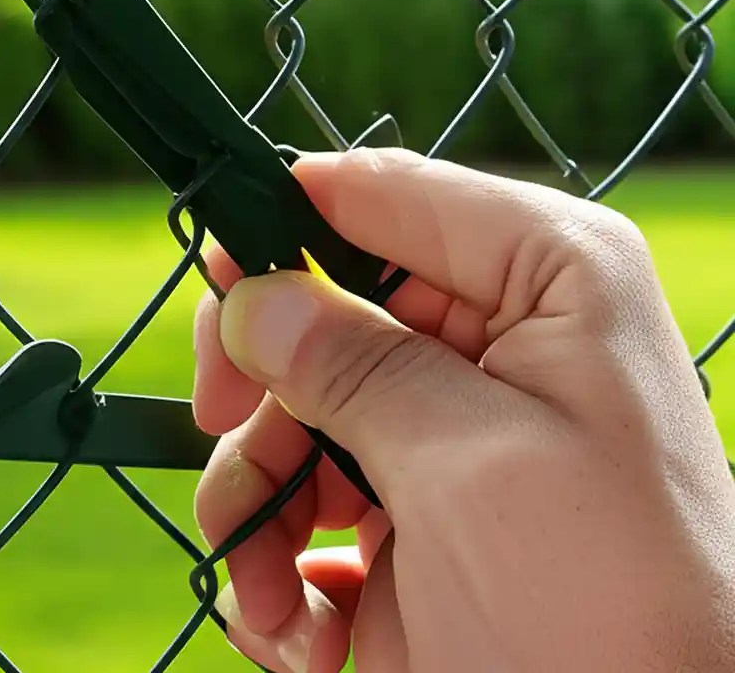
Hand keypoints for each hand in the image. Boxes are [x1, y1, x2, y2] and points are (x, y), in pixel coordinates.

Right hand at [192, 148, 734, 671]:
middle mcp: (492, 345)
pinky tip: (308, 636)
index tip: (218, 292)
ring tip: (276, 606)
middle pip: (316, 314)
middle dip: (259, 397)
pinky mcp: (408, 520)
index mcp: (543, 280)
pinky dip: (282, 573)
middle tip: (226, 441)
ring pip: (290, 420)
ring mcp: (442, 437)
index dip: (282, 223)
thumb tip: (254, 296)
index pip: (380, 196)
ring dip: (258, 513)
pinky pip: (303, 509)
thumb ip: (352, 365)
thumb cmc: (607, 614)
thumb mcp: (469, 468)